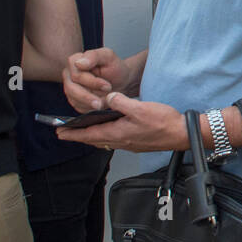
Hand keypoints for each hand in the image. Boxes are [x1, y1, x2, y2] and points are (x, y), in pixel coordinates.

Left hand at [56, 92, 185, 151]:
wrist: (181, 134)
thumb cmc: (163, 123)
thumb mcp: (140, 108)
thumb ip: (121, 102)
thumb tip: (109, 97)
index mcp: (118, 133)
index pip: (89, 134)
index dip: (73, 133)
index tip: (59, 133)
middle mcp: (121, 141)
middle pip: (94, 139)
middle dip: (79, 135)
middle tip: (65, 132)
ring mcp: (129, 143)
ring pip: (104, 140)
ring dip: (92, 136)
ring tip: (83, 130)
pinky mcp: (136, 142)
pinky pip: (114, 140)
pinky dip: (105, 135)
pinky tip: (108, 129)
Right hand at [63, 47, 130, 112]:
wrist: (121, 82)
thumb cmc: (114, 68)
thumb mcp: (108, 57)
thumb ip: (94, 56)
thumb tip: (78, 63)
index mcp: (74, 61)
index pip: (76, 75)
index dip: (92, 82)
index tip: (107, 86)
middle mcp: (69, 74)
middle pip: (72, 88)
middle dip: (89, 95)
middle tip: (105, 98)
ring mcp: (70, 88)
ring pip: (74, 99)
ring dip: (90, 103)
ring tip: (103, 103)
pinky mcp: (74, 100)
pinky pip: (78, 107)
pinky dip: (90, 108)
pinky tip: (99, 103)